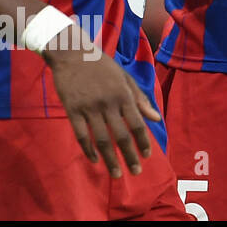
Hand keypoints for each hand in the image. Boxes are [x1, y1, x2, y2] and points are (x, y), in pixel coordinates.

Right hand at [43, 33, 158, 177]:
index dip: (143, 143)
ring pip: (102, 139)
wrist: (70, 52)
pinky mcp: (72, 109)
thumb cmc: (100, 64)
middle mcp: (108, 103)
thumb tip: (156, 118)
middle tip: (136, 172)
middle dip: (130, 156)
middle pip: (122, 136)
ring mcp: (89, 107)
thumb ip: (140, 98)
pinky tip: (94, 160)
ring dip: (111, 159)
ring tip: (116, 174)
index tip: (146, 156)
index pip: (137, 124)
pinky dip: (88, 150)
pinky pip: (81, 134)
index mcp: (123, 94)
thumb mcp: (124, 76)